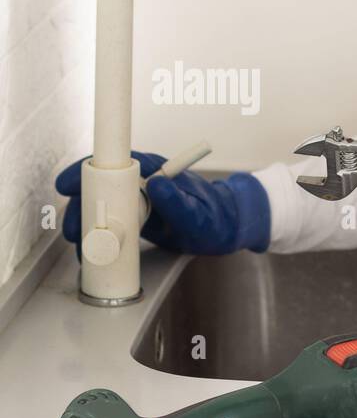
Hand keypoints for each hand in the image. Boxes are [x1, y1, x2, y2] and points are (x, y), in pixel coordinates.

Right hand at [56, 152, 271, 256]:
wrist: (226, 229)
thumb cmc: (217, 218)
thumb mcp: (201, 215)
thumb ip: (180, 202)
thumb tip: (157, 185)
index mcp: (154, 171)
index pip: (113, 164)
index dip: (86, 172)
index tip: (69, 186)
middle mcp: (141, 182)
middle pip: (98, 188)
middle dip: (80, 208)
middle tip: (75, 232)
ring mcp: (135, 200)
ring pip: (99, 207)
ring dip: (86, 226)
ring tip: (82, 248)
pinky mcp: (134, 217)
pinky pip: (109, 223)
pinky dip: (97, 237)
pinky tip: (91, 253)